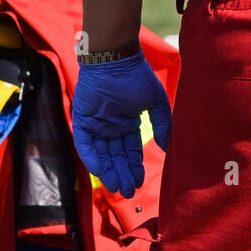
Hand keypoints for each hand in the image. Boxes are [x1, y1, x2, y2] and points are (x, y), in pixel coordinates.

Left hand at [71, 53, 172, 197]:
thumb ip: (162, 126)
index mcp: (126, 122)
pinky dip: (92, 158)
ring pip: (101, 154)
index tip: (140, 182)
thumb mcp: (155, 103)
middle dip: (122, 174)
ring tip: (118, 187)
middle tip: (129, 192)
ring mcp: (95, 124)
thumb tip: (169, 148)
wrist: (116, 58)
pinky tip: (101, 171)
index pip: (130, 151)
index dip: (135, 167)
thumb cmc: (136, 76)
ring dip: (109, 171)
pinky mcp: (81, 120)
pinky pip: (85, 144)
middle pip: (116, 157)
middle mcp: (110, 126)